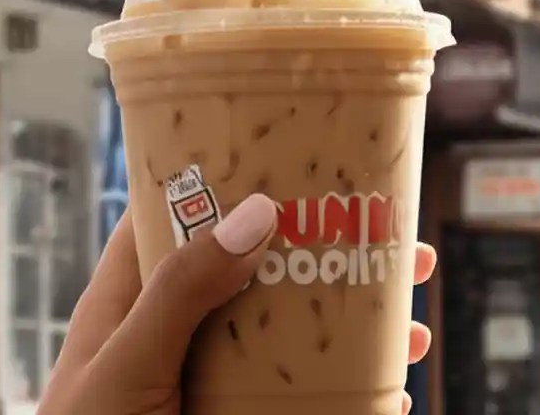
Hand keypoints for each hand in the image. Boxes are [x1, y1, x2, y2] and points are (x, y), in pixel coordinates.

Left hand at [39, 195, 436, 414]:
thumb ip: (181, 294)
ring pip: (297, 335)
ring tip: (412, 321)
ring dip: (358, 324)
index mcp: (134, 303)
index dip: (227, 178)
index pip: (178, 217)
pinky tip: (393, 392)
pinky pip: (311, 397)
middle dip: (328, 251)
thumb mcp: (127, 368)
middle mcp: (181, 334)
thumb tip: (254, 211)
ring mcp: (216, 382)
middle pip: (264, 271)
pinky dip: (357, 392)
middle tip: (391, 235)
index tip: (290, 150)